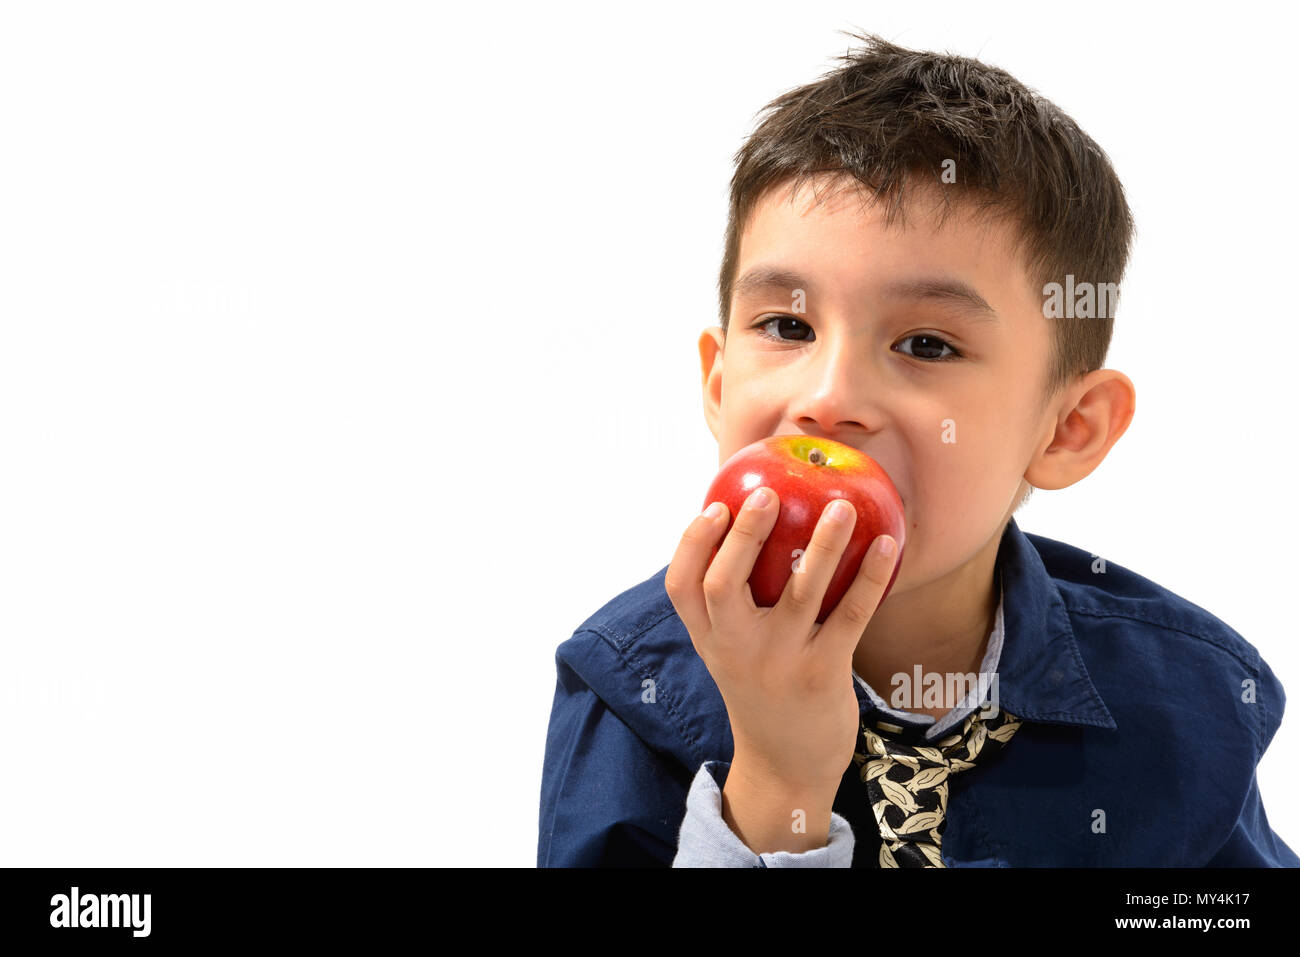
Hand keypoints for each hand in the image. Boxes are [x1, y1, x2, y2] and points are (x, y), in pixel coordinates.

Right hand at [664, 486, 899, 797]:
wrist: (786, 765)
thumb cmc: (762, 688)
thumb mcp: (731, 652)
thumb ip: (730, 604)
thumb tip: (751, 526)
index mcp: (708, 638)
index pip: (680, 585)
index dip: (692, 542)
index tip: (715, 506)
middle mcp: (735, 648)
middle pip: (723, 583)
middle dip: (744, 535)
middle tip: (768, 494)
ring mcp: (778, 661)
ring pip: (798, 591)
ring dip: (823, 544)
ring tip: (842, 506)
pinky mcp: (822, 673)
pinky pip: (849, 614)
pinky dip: (870, 576)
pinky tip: (888, 544)